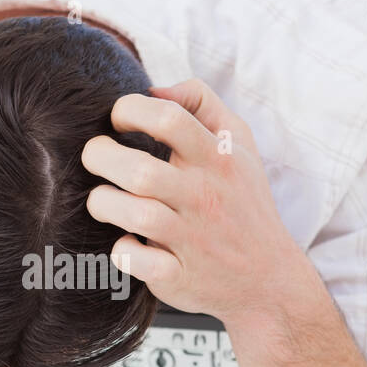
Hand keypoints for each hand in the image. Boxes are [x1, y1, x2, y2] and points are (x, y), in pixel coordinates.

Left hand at [82, 79, 305, 324]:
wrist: (270, 278)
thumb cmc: (243, 202)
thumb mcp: (241, 144)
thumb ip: (202, 104)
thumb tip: (154, 89)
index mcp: (219, 159)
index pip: (169, 119)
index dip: (130, 110)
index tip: (117, 120)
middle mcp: (205, 197)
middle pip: (140, 170)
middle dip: (101, 157)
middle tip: (96, 157)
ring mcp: (193, 239)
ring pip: (135, 215)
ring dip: (103, 203)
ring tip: (104, 199)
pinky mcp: (178, 277)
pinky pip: (137, 261)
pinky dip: (123, 251)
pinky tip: (126, 241)